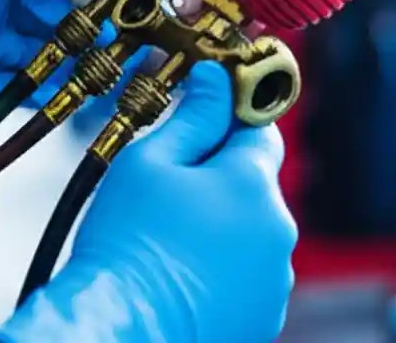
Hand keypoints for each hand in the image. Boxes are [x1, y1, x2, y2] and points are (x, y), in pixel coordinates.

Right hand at [0, 62, 297, 342]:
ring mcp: (274, 279)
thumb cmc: (126, 246)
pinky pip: (247, 275)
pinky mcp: (263, 315)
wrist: (118, 325)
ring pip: (251, 232)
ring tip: (170, 241)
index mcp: (253, 185)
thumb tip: (216, 79)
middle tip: (168, 193)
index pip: (261, 130)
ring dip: (222, 227)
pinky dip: (222, 270)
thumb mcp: (149, 161)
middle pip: (254, 185)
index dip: (231, 121)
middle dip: (218, 181)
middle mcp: (276, 232)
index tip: (204, 123)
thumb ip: (193, 115)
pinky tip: (182, 273)